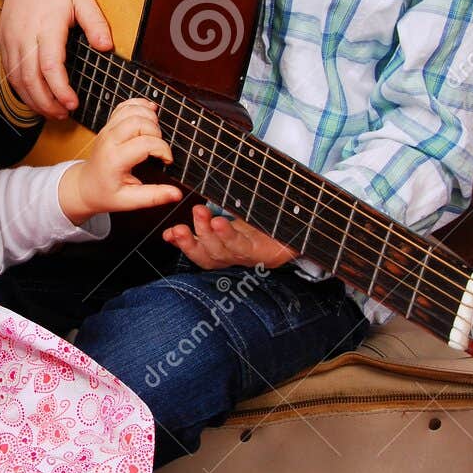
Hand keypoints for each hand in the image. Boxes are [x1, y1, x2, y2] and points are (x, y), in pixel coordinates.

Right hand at [0, 0, 112, 118]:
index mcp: (47, 26)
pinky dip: (22, 91)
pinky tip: (36, 98)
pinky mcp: (4, 43)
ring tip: (53, 112)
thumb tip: (107, 47)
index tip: (73, 103)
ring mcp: (11, 40)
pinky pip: (10, 74)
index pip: (50, 66)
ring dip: (34, 101)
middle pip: (31, 79)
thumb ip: (95, 22)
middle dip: (47, 103)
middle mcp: (25, 36)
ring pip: (17, 80)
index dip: (60, 90)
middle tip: (65, 114)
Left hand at [58, 98, 183, 222]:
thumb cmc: (105, 194)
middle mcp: (109, 140)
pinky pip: (125, 106)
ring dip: (150, 117)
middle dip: (157, 132)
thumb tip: (177, 194)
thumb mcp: (129, 201)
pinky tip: (149, 115)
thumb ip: (153, 196)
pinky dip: (140, 106)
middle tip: (158, 148)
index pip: (144, 143)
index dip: (163, 150)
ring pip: (132, 109)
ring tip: (155, 134)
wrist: (84, 186)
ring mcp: (108, 129)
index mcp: (114, 159)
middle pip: (138, 121)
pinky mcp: (109, 124)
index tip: (167, 161)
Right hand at [163, 204, 296, 270]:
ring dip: (210, 234)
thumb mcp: (233, 219)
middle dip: (194, 238)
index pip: (201, 254)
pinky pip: (245, 247)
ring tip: (201, 214)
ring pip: (225, 251)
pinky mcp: (266, 254)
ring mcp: (251, 257)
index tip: (170, 234)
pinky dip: (230, 236)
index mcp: (227, 251)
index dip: (184, 246)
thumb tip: (170, 232)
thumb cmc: (266, 223)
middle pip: (210, 255)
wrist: (302, 228)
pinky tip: (222, 222)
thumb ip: (206, 223)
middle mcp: (237, 258)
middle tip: (183, 222)